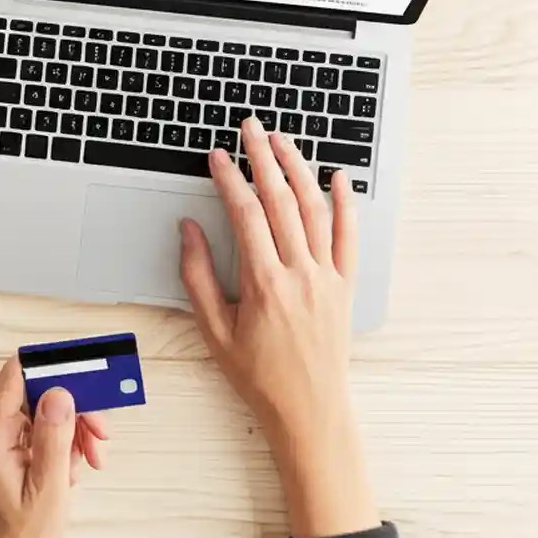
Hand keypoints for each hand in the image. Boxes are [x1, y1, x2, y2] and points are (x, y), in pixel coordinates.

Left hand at [0, 358, 109, 537]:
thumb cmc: (19, 535)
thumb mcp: (47, 485)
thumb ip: (53, 435)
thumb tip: (60, 392)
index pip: (19, 372)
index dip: (56, 368)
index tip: (88, 376)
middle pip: (37, 391)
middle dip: (74, 410)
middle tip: (99, 436)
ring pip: (41, 408)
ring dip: (71, 430)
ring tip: (87, 461)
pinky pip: (35, 425)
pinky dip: (59, 441)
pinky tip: (70, 466)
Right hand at [179, 117, 378, 537]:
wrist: (308, 409)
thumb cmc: (258, 376)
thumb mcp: (214, 330)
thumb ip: (197, 276)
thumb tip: (188, 231)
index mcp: (264, 284)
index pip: (246, 215)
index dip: (230, 179)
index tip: (217, 157)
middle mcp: (300, 274)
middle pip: (282, 200)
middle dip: (264, 158)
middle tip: (251, 129)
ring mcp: (328, 277)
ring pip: (315, 209)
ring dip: (299, 169)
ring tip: (283, 141)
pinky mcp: (346, 285)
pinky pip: (349, 235)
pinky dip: (345, 203)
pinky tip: (337, 177)